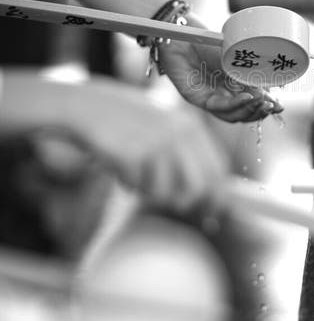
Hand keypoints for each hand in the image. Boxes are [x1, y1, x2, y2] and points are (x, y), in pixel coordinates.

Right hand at [0, 72, 231, 210]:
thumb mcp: (164, 128)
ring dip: (149, 192)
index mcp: (191, 127)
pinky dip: (128, 184)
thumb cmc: (127, 124)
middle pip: (198, 189)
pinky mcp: (135, 154)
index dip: (216, 197)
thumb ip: (187, 155)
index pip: (218, 170)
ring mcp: (158, 144)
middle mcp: (179, 134)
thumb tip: (208, 199)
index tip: (210, 213)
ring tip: (136, 175)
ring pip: (166, 194)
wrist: (87, 107)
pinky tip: (119, 166)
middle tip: (172, 206)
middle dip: (186, 205)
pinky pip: (137, 188)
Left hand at [157, 12, 282, 123]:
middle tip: (273, 107)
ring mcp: (208, 97)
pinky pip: (217, 106)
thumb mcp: (234, 58)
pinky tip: (247, 98)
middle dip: (259, 113)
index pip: (251, 104)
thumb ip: (248, 74)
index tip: (279, 106)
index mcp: (232, 86)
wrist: (183, 32)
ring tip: (261, 102)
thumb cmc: (207, 41)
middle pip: (242, 114)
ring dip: (248, 111)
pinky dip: (234, 103)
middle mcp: (221, 94)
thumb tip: (271, 90)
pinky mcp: (195, 97)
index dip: (265, 108)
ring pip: (231, 115)